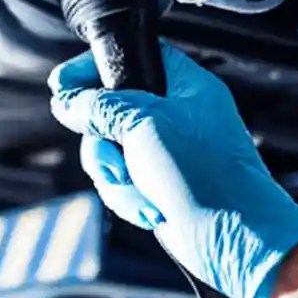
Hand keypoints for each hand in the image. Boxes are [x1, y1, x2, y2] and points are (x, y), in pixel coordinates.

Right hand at [48, 43, 297, 297]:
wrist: (233, 238)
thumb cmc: (208, 177)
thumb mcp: (146, 126)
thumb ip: (101, 107)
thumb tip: (68, 101)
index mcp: (185, 87)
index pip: (133, 58)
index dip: (94, 67)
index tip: (64, 83)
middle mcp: (174, 116)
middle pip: (107, 110)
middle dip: (102, 142)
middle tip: (113, 156)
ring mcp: (163, 153)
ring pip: (107, 151)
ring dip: (115, 176)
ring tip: (138, 189)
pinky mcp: (155, 184)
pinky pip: (119, 182)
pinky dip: (127, 198)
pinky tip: (150, 209)